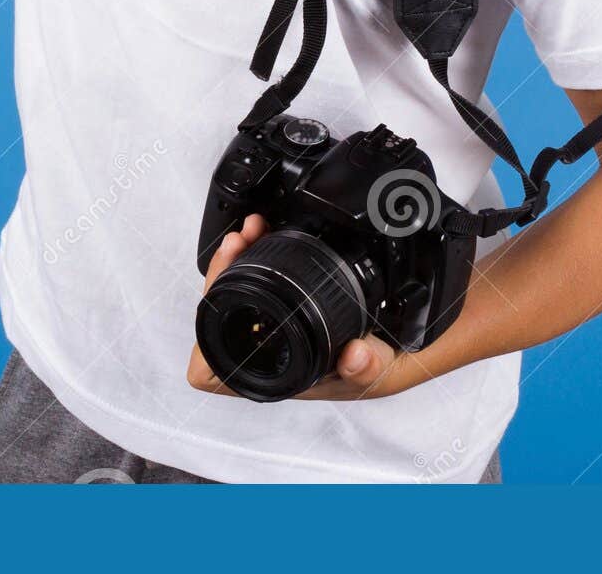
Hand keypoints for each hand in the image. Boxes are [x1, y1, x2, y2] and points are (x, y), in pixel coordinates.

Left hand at [186, 213, 417, 400]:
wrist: (397, 345)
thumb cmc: (376, 366)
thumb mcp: (377, 370)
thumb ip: (367, 369)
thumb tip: (354, 357)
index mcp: (276, 372)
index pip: (212, 370)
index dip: (204, 339)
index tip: (222, 293)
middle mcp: (264, 350)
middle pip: (216, 315)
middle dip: (224, 272)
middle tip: (241, 240)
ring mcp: (270, 324)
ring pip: (233, 292)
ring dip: (237, 258)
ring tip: (252, 228)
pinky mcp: (283, 300)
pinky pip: (254, 277)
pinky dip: (255, 252)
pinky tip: (267, 231)